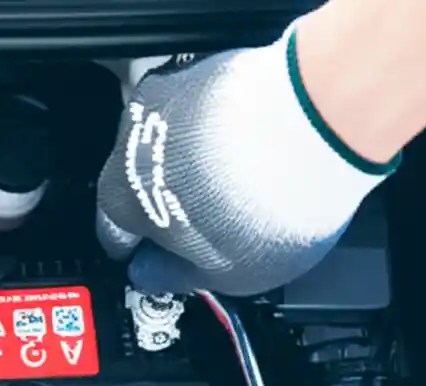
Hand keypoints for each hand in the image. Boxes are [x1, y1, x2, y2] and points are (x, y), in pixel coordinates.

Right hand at [94, 33, 389, 296]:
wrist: (311, 126)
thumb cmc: (259, 204)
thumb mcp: (224, 275)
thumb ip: (179, 276)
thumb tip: (159, 275)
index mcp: (122, 199)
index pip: (115, 234)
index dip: (142, 253)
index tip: (164, 260)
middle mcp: (131, 143)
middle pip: (141, 184)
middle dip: (171, 204)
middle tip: (214, 225)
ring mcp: (167, 99)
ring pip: (172, 144)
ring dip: (196, 163)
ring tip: (245, 183)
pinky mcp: (206, 69)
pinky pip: (204, 109)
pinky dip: (222, 128)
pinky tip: (257, 147)